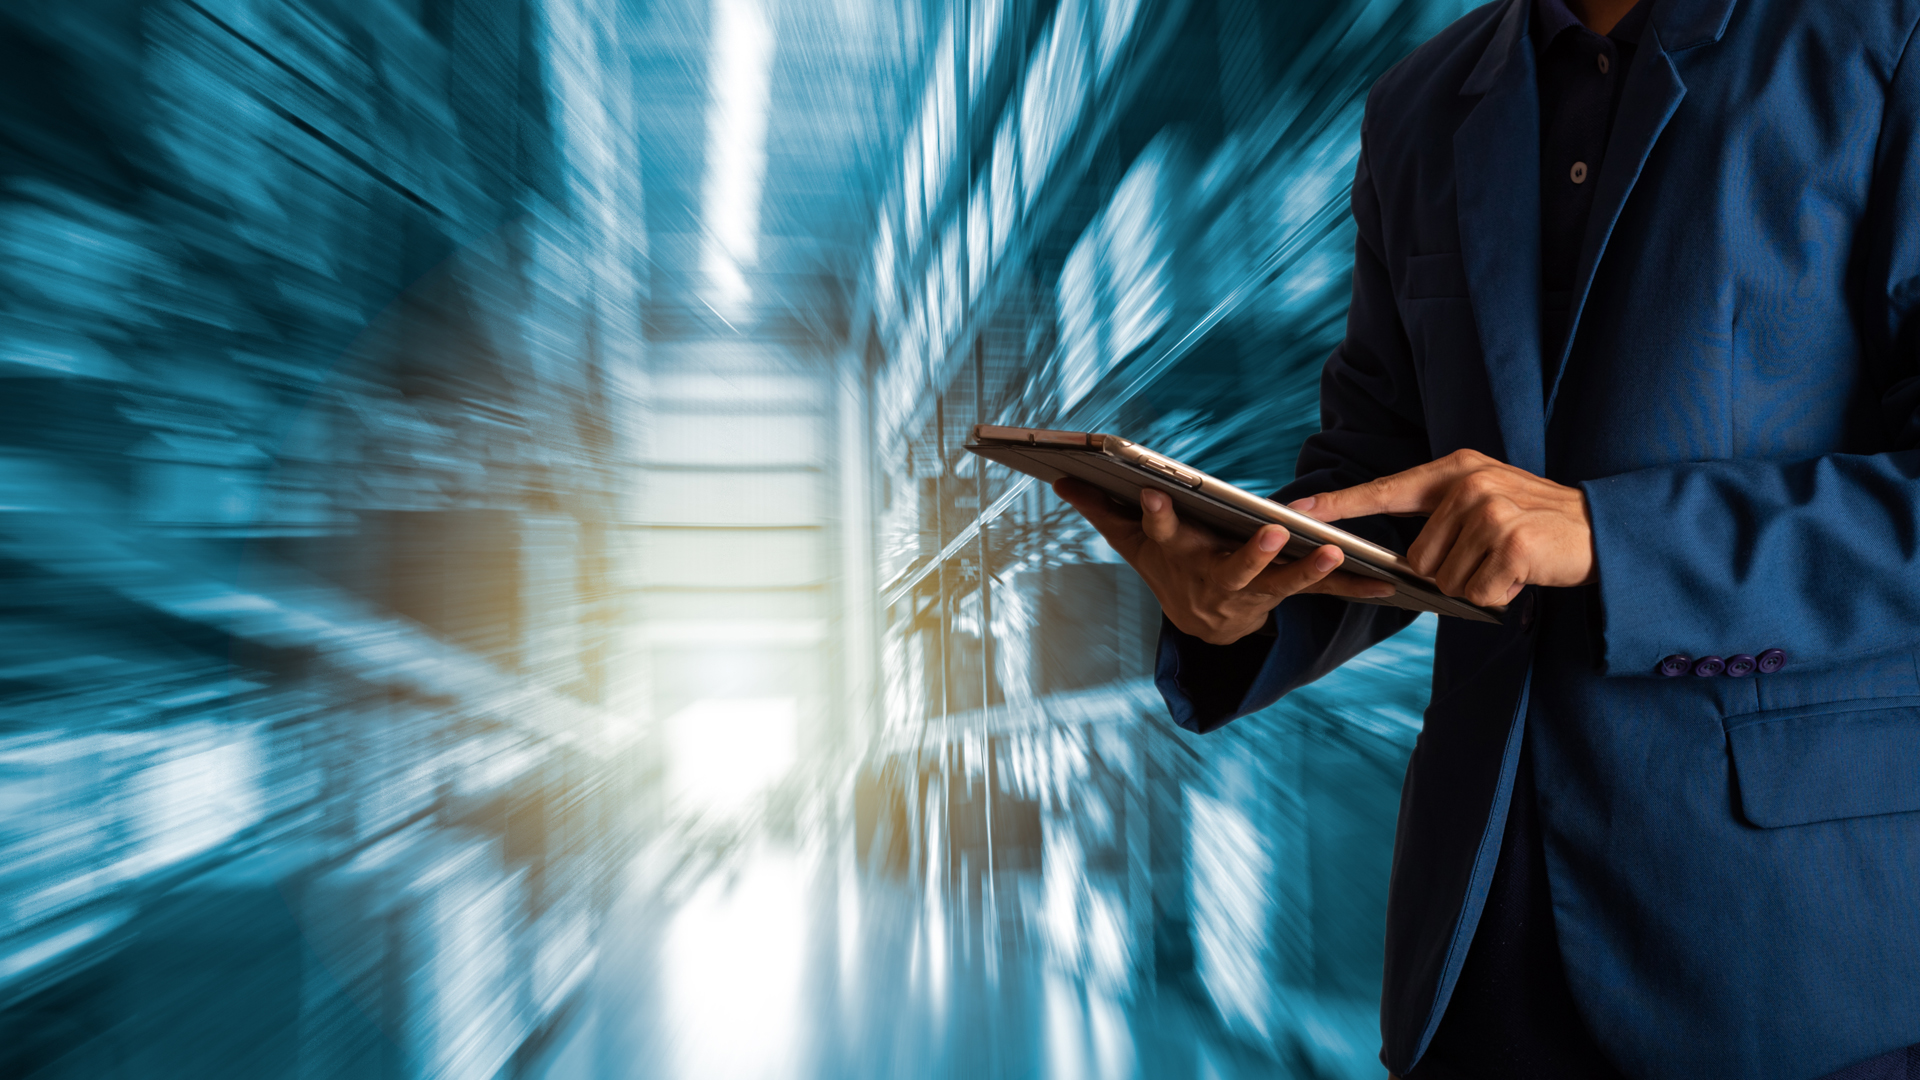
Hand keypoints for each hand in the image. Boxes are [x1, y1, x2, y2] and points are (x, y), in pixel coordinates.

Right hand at [1053, 478, 1396, 645]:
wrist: (1202, 628)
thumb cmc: (1169, 570)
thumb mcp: (1134, 545)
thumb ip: (1102, 510)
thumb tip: (1059, 476)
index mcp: (1179, 560)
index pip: (1163, 535)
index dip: (1158, 518)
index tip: (1155, 496)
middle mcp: (1216, 581)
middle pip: (1234, 569)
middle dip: (1252, 553)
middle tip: (1272, 531)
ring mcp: (1254, 595)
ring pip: (1283, 585)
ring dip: (1309, 570)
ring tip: (1335, 552)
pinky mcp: (1285, 599)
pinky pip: (1321, 595)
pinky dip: (1352, 588)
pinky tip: (1386, 583)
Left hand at [1290, 449, 1595, 606]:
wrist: (1603, 531)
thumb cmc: (1537, 524)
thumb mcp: (1488, 502)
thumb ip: (1442, 517)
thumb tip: (1403, 559)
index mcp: (1456, 470)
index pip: (1385, 488)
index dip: (1339, 503)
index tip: (1297, 510)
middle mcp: (1468, 484)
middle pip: (1418, 558)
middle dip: (1450, 574)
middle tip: (1491, 559)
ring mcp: (1490, 511)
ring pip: (1444, 580)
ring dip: (1475, 586)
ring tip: (1508, 564)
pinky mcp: (1510, 543)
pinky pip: (1476, 593)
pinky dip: (1497, 596)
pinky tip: (1521, 576)